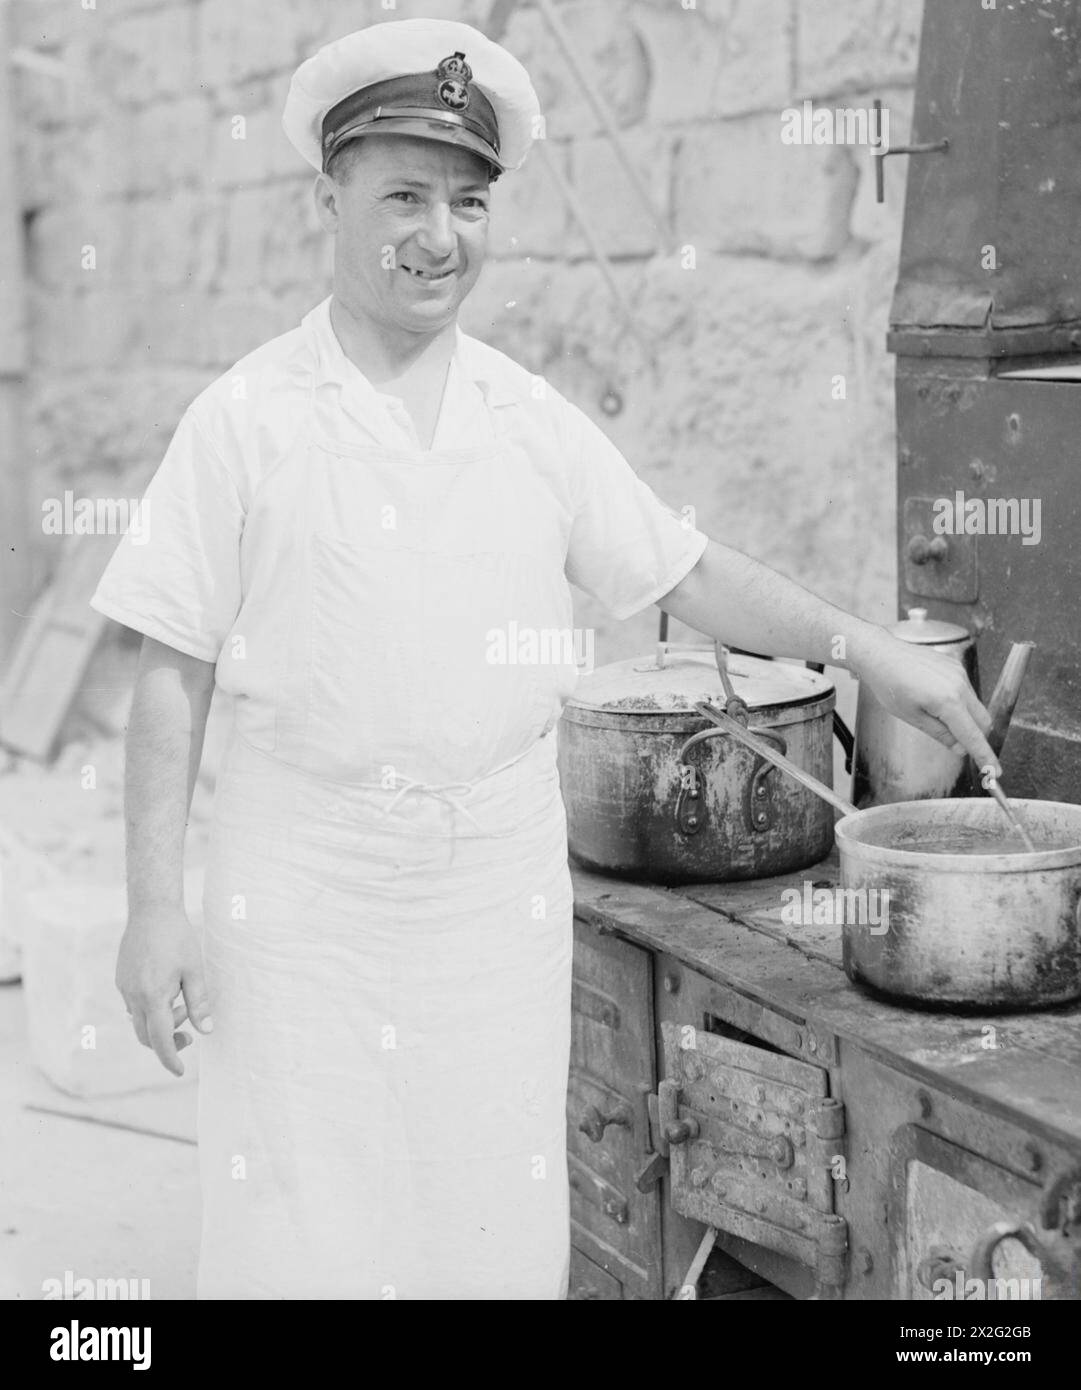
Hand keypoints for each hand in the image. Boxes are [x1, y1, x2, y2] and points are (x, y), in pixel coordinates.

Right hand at [116, 901, 212, 1076]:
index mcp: (153, 996)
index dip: (170, 1058)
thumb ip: (199, 1002)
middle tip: (188, 1036)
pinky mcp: (121, 980)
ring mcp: (124, 988)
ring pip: (139, 1021)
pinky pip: (134, 1005)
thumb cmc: (177, 938)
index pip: (159, 1039)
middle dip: (167, 1042)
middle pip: (146, 1036)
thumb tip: (206, 1031)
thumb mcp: (195, 970)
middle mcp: (133, 996)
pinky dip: (150, 1009)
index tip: (180, 1071)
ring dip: (160, 1023)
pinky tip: (167, 991)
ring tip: (181, 1002)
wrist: (151, 911)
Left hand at [855, 632, 998, 776]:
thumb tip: (961, 749)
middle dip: (977, 737)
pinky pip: (967, 690)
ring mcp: (959, 673)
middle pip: (983, 721)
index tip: (995, 772)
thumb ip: (940, 734)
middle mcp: (960, 686)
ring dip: (966, 719)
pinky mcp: (955, 666)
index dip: (985, 756)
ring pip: (976, 705)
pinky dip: (960, 702)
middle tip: (960, 746)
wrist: (881, 654)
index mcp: (948, 702)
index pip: (974, 736)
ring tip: (935, 716)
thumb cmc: (889, 686)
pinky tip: (935, 699)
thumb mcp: (912, 717)